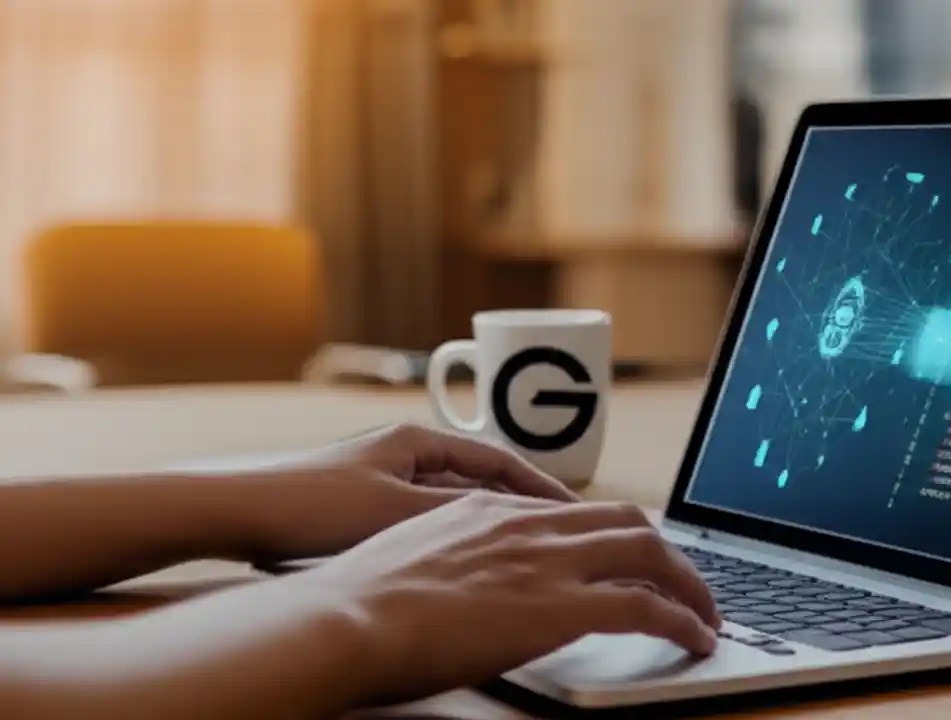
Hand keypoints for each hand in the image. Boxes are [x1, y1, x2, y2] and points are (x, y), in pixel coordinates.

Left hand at [240, 424, 576, 562]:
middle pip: (480, 479)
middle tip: (561, 532)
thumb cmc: (313, 503)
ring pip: (456, 502)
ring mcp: (386, 481)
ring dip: (489, 522)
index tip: (574, 509)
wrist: (242, 513)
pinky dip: (456, 537)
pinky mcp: (366, 509)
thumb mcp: (397, 509)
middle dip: (521, 505)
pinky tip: (467, 562)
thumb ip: (457, 513)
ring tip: (525, 551)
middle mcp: (405, 454)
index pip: (499, 459)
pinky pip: (429, 521)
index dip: (540, 486)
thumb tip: (513, 521)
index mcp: (418, 440)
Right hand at [292, 492, 720, 706]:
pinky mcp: (560, 606)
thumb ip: (453, 556)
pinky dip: (683, 619)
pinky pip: (647, 606)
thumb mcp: (412, 556)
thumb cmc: (361, 600)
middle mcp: (528, 523)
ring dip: (688, 584)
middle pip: (627, 521)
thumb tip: (465, 579)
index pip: (577, 511)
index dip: (617, 535)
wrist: (346, 617)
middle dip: (667, 552)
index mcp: (491, 508)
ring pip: (650, 554)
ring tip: (705, 613)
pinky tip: (697, 638)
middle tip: (684, 584)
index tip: (634, 558)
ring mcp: (547, 561)